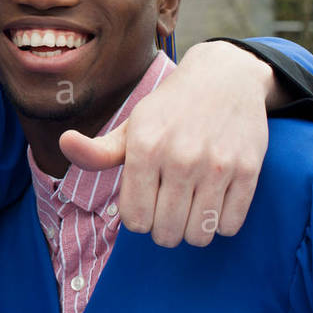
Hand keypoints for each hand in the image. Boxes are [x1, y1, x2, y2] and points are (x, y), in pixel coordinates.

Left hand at [59, 41, 269, 247]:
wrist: (225, 78)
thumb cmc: (170, 110)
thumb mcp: (132, 126)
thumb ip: (98, 150)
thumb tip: (64, 142)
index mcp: (144, 146)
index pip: (134, 218)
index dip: (137, 220)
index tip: (144, 206)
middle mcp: (178, 157)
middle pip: (165, 232)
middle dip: (163, 230)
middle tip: (167, 212)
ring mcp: (215, 165)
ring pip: (198, 235)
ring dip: (191, 232)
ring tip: (189, 213)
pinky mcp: (247, 170)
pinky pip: (229, 225)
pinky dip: (219, 224)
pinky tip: (213, 205)